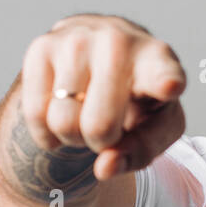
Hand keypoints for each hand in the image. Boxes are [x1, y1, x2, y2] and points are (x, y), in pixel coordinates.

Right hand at [19, 14, 186, 179]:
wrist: (103, 50)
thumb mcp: (156, 127)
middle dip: (101, 142)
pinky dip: (47, 130)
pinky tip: (62, 112)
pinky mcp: (41, 46)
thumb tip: (104, 167)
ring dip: (73, 136)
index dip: (166, 82)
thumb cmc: (138, 97)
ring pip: (63, 123)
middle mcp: (119, 42)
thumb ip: (140, 152)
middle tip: (108, 127)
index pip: (163, 73)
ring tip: (86, 114)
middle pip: (99, 126)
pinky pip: (35, 114)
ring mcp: (77, 40)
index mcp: (159, 62)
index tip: (170, 86)